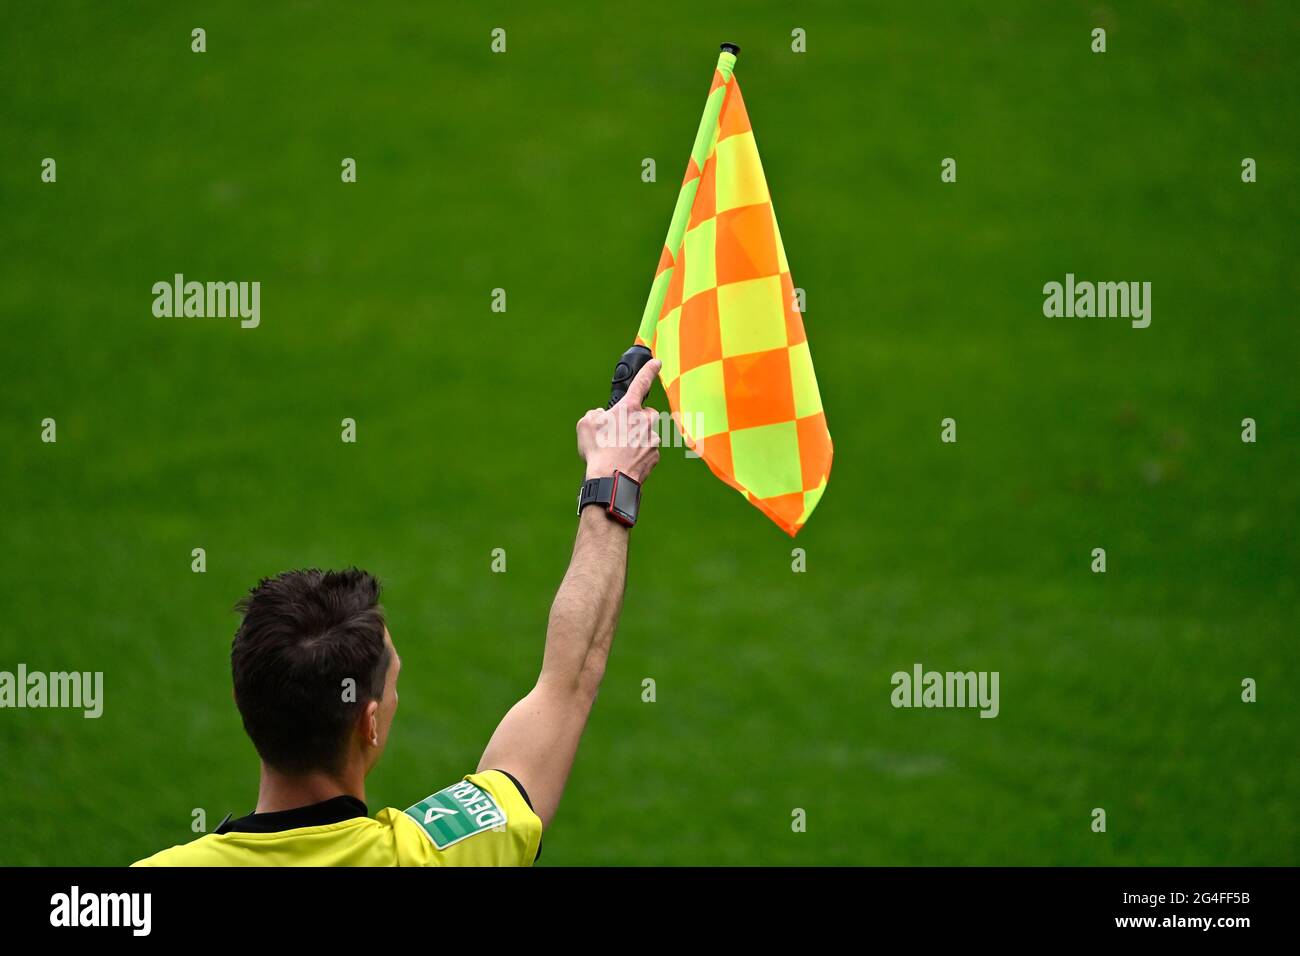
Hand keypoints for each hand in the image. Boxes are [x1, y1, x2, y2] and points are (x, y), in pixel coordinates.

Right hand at [576, 358, 662, 482]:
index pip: (641, 383)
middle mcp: (645, 421)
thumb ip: (596, 413)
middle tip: (620, 430)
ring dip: (635, 439)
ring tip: (618, 452)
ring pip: (646, 434)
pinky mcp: (655, 456)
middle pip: (646, 413)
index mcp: (628, 409)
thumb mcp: (585, 425)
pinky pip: (647, 451)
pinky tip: (625, 462)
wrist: (611, 480)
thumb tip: (602, 415)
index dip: (649, 370)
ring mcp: (652, 439)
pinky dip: (638, 455)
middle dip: (637, 419)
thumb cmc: (598, 451)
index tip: (657, 361)